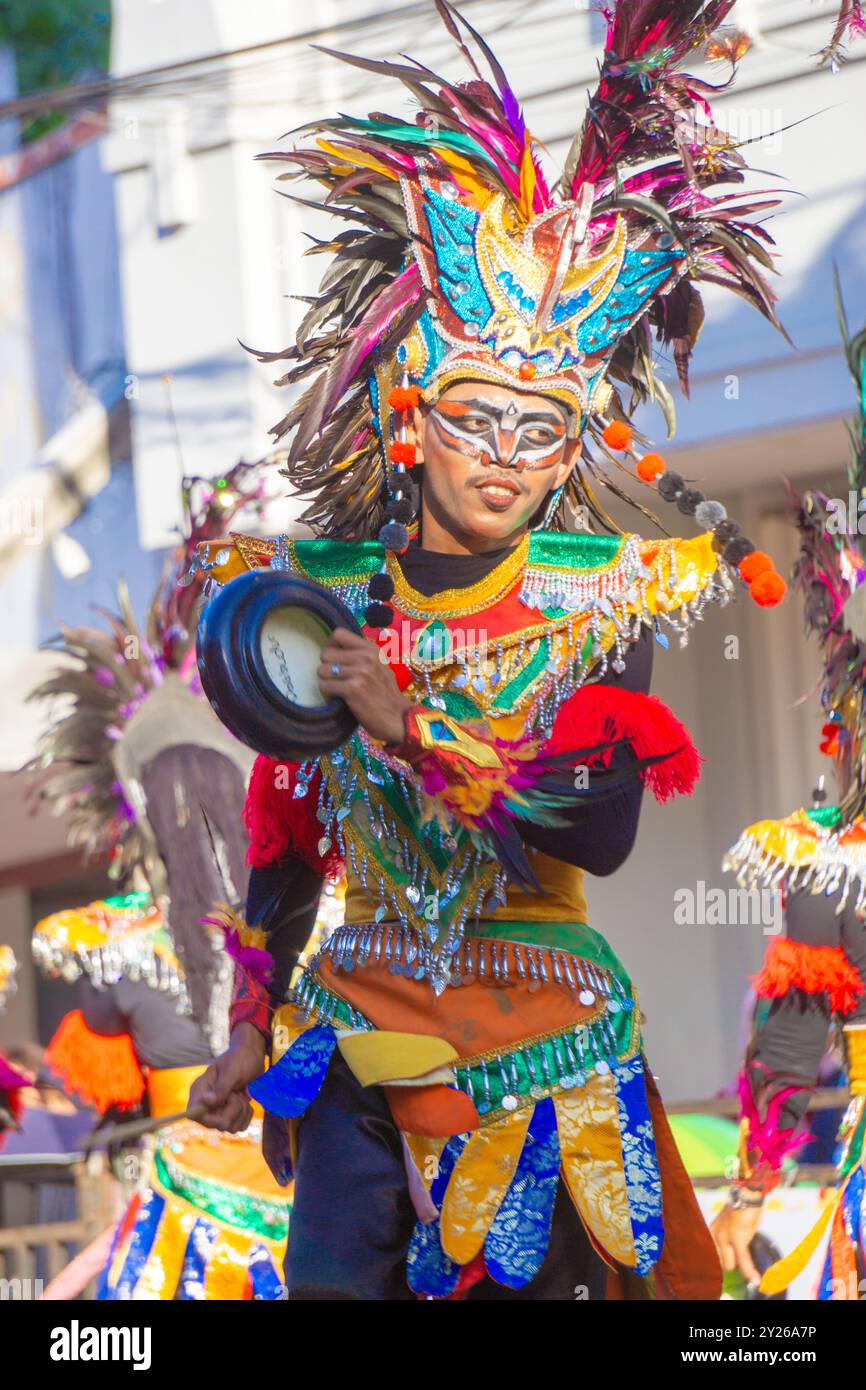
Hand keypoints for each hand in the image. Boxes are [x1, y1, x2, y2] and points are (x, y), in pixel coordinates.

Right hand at [188, 1024, 266, 1132]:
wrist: (253, 1055)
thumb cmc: (240, 1059)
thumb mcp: (231, 1072)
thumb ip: (220, 1088)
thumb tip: (205, 1102)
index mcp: (201, 1090)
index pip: (193, 1114)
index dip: (208, 1119)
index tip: (224, 1115)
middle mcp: (208, 1102)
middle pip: (215, 1124)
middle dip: (232, 1111)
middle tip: (238, 1094)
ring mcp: (220, 1109)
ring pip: (229, 1127)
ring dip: (241, 1112)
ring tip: (243, 1095)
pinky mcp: (232, 1113)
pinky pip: (239, 1126)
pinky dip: (247, 1116)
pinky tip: (248, 1101)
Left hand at [317, 627, 410, 744]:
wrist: (398, 718)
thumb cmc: (386, 694)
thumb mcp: (380, 667)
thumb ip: (362, 656)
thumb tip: (334, 647)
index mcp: (371, 650)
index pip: (339, 634)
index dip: (332, 646)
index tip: (336, 658)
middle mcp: (366, 658)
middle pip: (326, 653)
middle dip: (327, 667)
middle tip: (336, 677)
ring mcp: (360, 673)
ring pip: (322, 670)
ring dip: (326, 681)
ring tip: (338, 688)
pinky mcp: (352, 689)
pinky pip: (325, 685)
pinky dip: (328, 693)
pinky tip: (339, 697)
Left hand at [710, 1200, 762, 1285]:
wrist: (748, 1192)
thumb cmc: (742, 1208)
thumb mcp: (729, 1224)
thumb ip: (727, 1239)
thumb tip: (732, 1255)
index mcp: (712, 1231)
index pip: (710, 1256)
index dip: (718, 1266)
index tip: (722, 1273)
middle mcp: (714, 1235)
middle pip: (719, 1263)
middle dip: (731, 1266)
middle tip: (740, 1266)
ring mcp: (724, 1236)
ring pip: (729, 1265)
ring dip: (741, 1269)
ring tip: (751, 1275)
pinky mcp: (737, 1237)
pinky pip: (742, 1260)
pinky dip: (749, 1271)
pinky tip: (755, 1280)